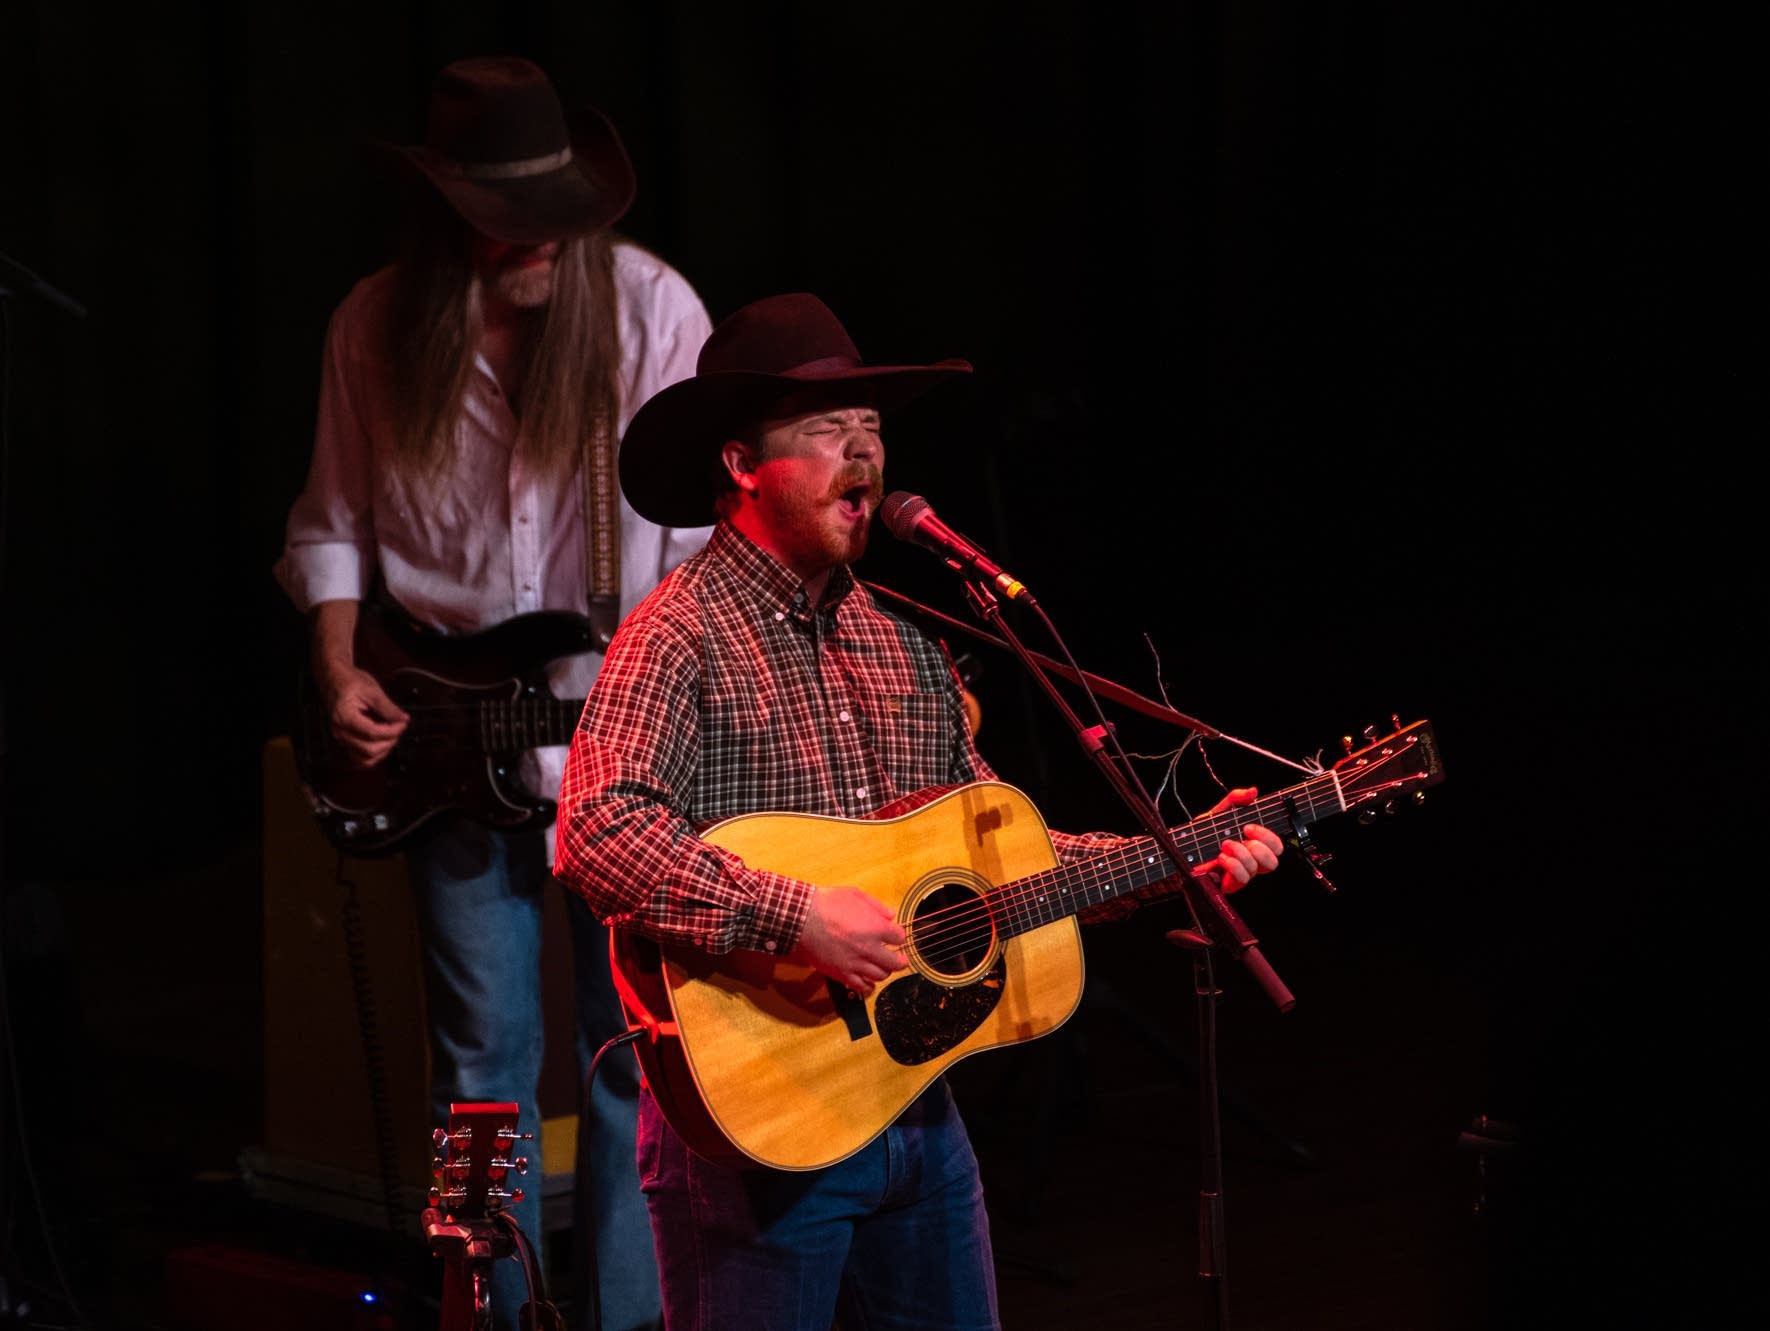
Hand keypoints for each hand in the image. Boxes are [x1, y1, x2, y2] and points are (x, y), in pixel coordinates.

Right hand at [321, 665, 409, 766]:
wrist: (333, 678)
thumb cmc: (349, 681)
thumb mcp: (372, 690)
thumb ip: (388, 707)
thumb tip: (403, 719)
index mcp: (345, 717)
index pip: (372, 734)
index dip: (392, 731)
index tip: (403, 723)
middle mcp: (340, 732)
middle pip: (369, 750)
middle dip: (389, 741)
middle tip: (398, 727)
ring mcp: (340, 738)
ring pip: (364, 759)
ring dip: (382, 751)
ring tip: (391, 735)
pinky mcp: (344, 740)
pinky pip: (358, 758)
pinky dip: (372, 756)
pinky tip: (381, 744)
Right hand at [788, 887, 907, 996]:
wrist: (802, 919)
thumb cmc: (827, 903)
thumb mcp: (855, 895)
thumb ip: (876, 906)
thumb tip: (890, 915)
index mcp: (876, 928)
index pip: (900, 938)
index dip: (899, 936)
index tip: (895, 936)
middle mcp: (870, 949)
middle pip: (896, 963)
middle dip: (901, 961)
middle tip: (901, 959)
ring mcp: (856, 963)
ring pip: (881, 976)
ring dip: (884, 971)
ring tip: (882, 967)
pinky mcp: (842, 974)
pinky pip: (862, 987)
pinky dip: (868, 986)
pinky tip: (868, 981)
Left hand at [1196, 787, 1283, 893]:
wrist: (1182, 849)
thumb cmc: (1203, 833)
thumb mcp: (1219, 812)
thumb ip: (1236, 799)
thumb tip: (1253, 791)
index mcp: (1254, 846)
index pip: (1277, 847)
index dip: (1268, 837)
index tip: (1249, 827)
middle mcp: (1251, 862)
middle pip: (1273, 862)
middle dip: (1259, 847)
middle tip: (1241, 836)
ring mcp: (1241, 874)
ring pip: (1256, 869)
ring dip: (1241, 853)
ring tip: (1224, 844)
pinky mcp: (1230, 884)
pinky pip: (1242, 879)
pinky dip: (1233, 865)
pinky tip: (1221, 857)